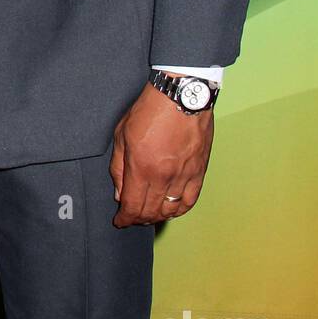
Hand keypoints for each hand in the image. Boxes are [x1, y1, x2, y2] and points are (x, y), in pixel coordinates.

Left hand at [110, 77, 213, 225]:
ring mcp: (185, 176)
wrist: (180, 96)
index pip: (133, 207)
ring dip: (158, 216)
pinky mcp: (199, 171)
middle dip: (138, 219)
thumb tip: (120, 193)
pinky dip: (179, 210)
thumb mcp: (122, 134)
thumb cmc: (149, 110)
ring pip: (171, 210)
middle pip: (151, 212)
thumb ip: (119, 167)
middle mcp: (165, 177)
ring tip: (149, 215)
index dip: (125, 219)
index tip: (120, 221)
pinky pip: (190, 200)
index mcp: (142, 168)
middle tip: (131, 218)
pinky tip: (171, 209)